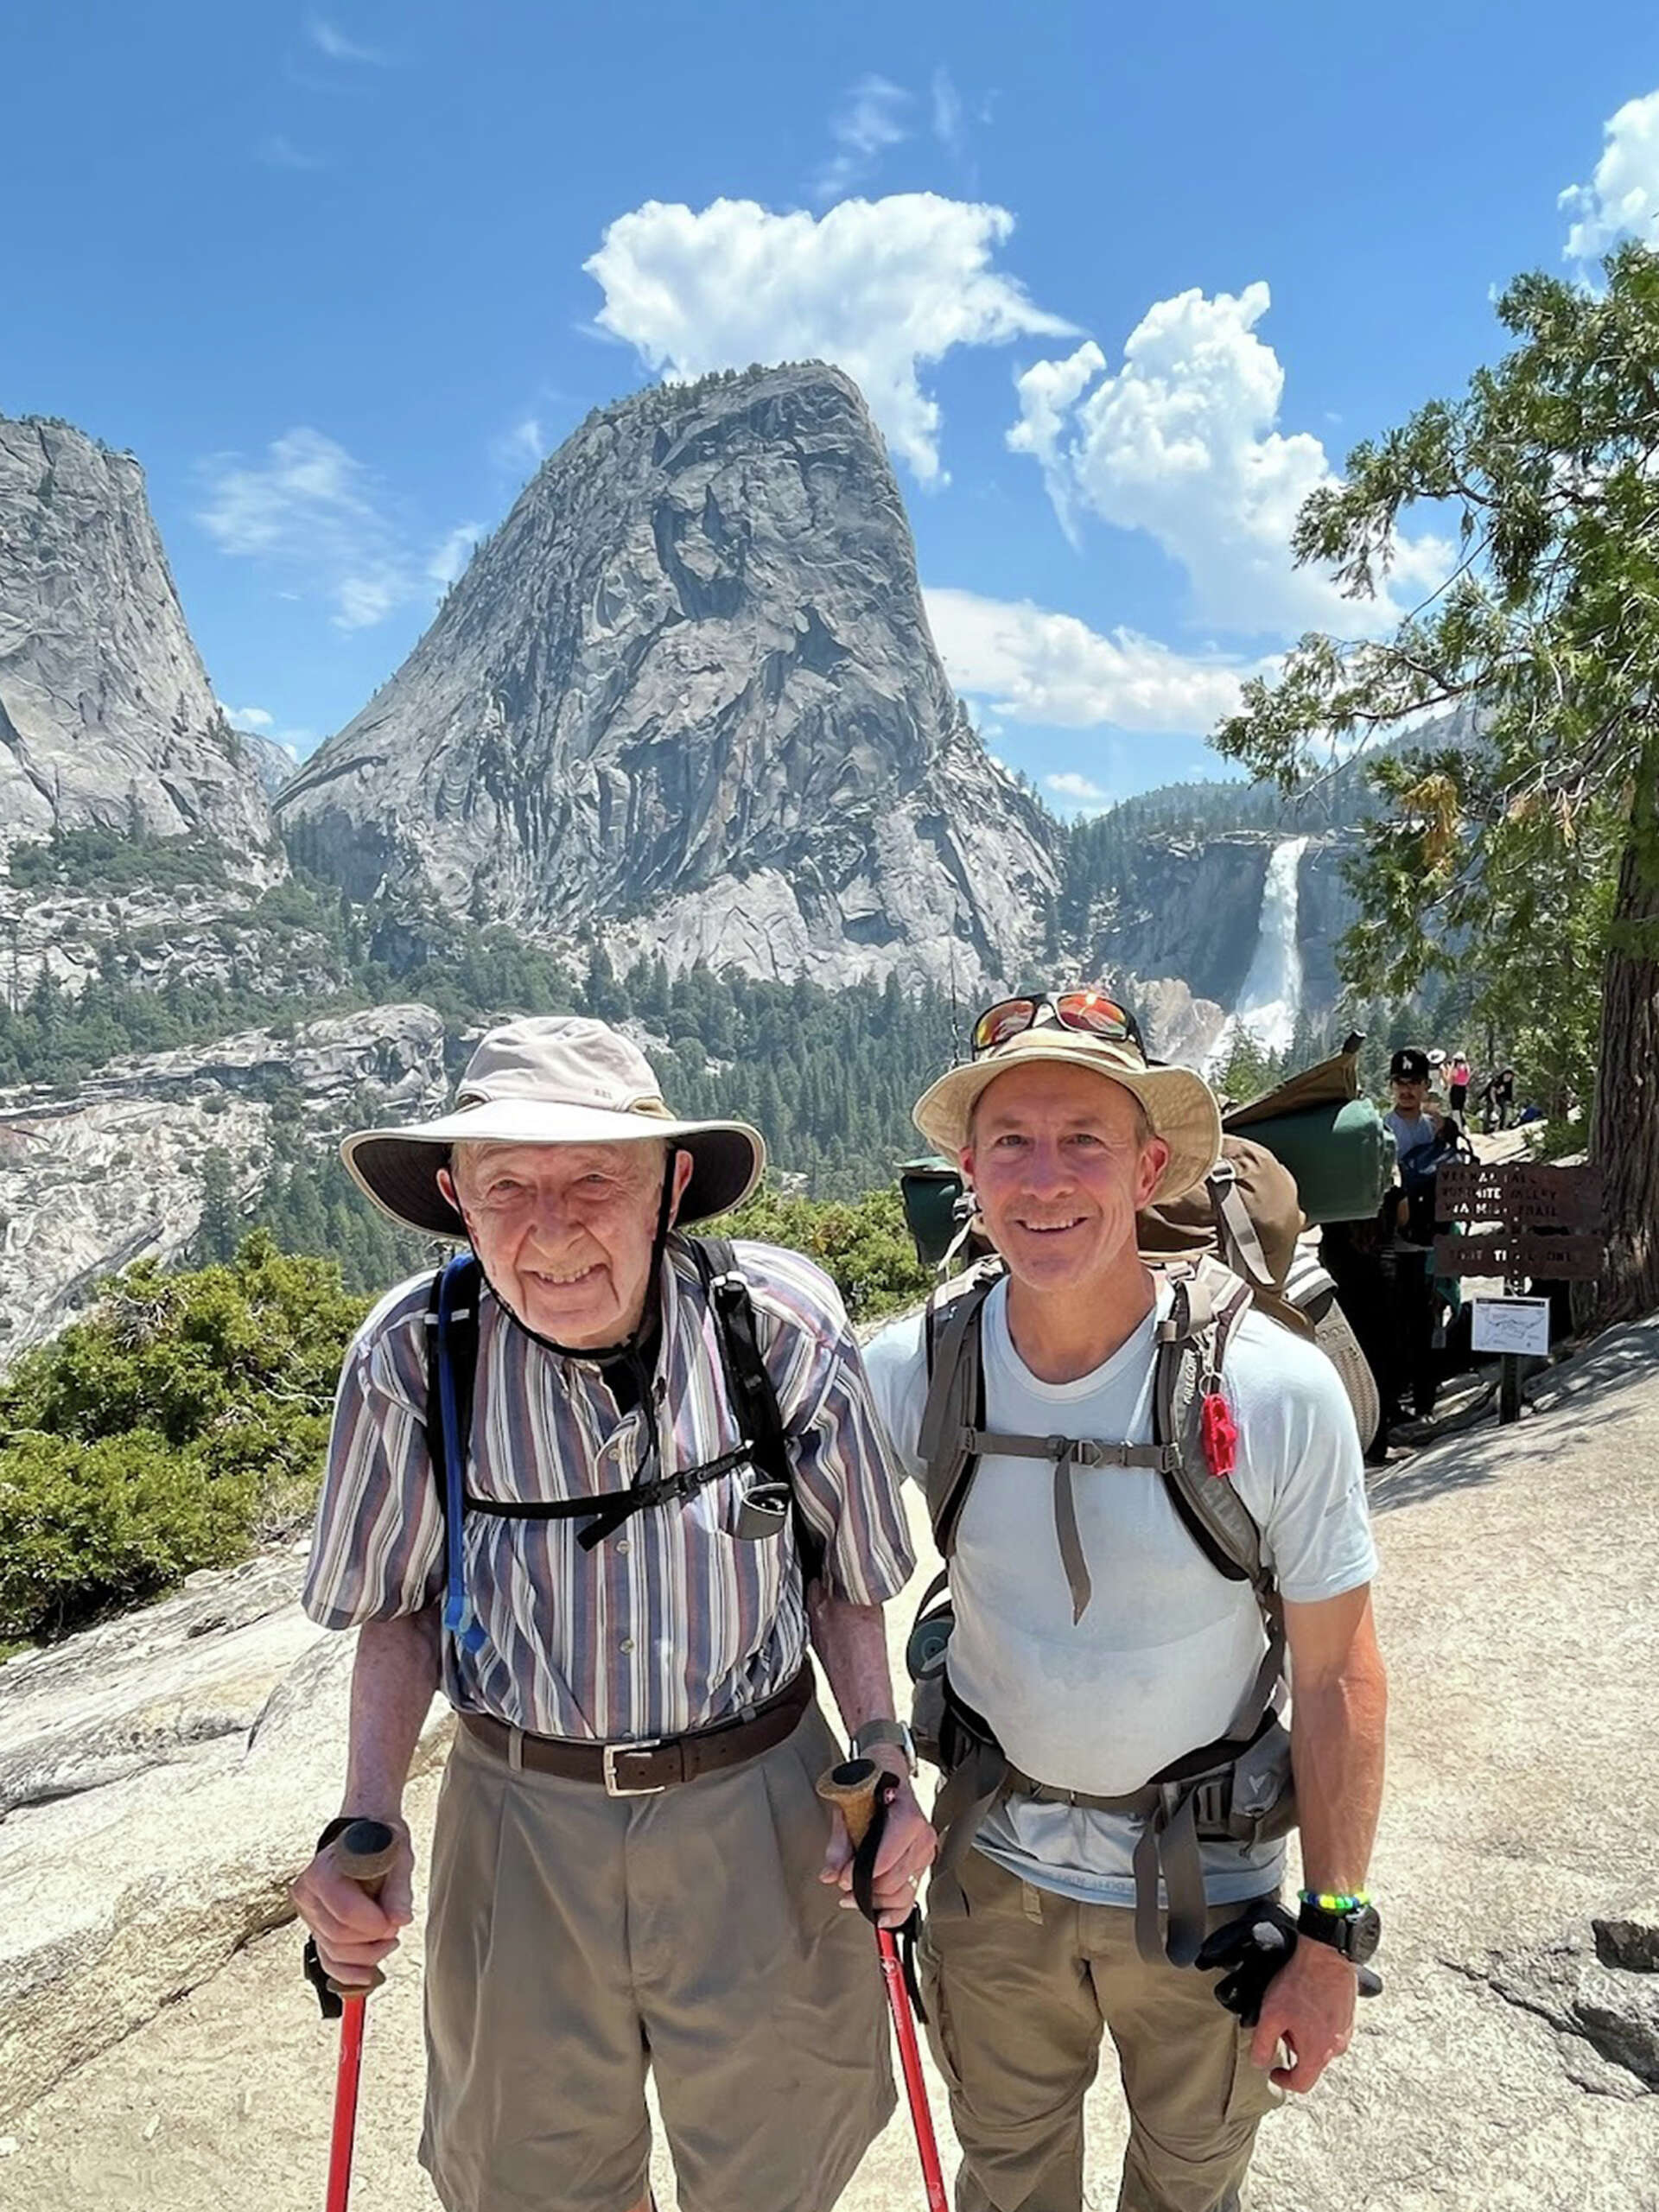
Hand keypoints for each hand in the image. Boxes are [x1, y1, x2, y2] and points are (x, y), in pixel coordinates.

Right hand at [290, 1817, 414, 1984]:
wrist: (364, 1835)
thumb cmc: (380, 1842)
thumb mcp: (397, 1857)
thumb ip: (398, 1888)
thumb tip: (400, 1919)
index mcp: (323, 1871)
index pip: (346, 1913)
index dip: (374, 1924)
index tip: (395, 1921)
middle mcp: (308, 1894)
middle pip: (339, 1938)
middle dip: (372, 1942)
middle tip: (394, 1930)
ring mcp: (308, 1913)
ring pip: (333, 1954)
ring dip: (365, 1957)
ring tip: (388, 1940)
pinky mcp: (315, 1927)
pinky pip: (327, 1960)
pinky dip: (347, 1973)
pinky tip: (368, 1974)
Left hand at [819, 1751, 936, 1927]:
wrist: (888, 1770)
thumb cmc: (869, 1783)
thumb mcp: (848, 1804)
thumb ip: (839, 1843)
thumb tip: (830, 1874)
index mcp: (907, 1819)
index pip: (884, 1862)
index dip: (858, 1875)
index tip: (840, 1877)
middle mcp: (922, 1838)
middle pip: (893, 1883)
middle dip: (865, 1890)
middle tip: (843, 1887)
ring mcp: (924, 1852)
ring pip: (902, 1894)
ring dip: (876, 1901)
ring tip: (853, 1896)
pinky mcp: (921, 1863)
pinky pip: (912, 1896)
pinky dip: (896, 1911)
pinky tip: (881, 1917)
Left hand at [1249, 1934, 1356, 2092]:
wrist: (1327, 1956)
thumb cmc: (1301, 1984)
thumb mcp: (1271, 2015)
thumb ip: (1263, 2044)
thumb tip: (1259, 2063)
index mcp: (1318, 2053)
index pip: (1302, 2083)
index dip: (1284, 2081)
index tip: (1274, 2071)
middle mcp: (1337, 2047)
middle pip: (1310, 2061)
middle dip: (1292, 2048)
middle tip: (1279, 2026)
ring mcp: (1345, 2031)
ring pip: (1320, 2044)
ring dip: (1303, 2034)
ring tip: (1291, 2009)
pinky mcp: (1348, 2015)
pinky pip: (1329, 2029)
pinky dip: (1314, 2022)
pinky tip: (1305, 2001)